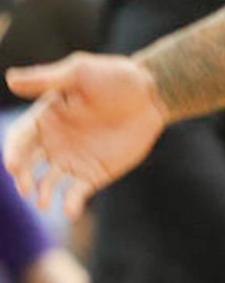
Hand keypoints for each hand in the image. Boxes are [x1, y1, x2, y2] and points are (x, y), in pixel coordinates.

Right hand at [5, 53, 169, 218]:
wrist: (152, 94)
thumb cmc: (115, 78)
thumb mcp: (81, 72)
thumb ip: (48, 79)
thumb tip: (11, 79)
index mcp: (44, 118)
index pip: (20, 139)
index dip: (14, 152)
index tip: (13, 164)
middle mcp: (53, 142)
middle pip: (27, 165)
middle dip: (22, 177)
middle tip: (26, 187)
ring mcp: (72, 160)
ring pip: (47, 183)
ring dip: (41, 194)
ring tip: (44, 202)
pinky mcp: (93, 173)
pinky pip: (76, 193)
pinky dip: (70, 204)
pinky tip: (70, 210)